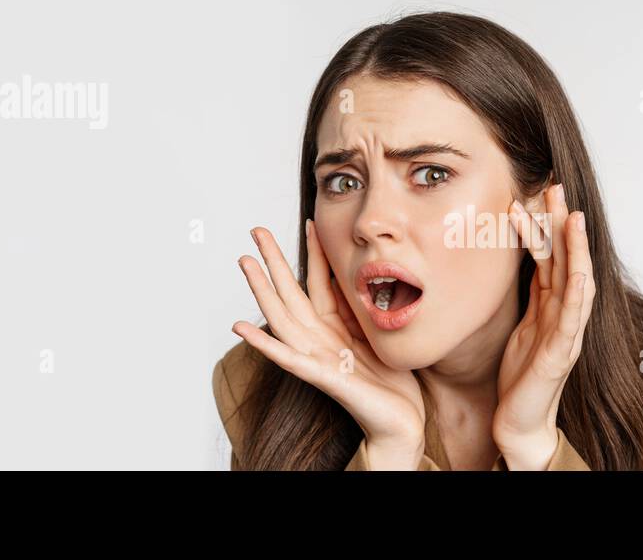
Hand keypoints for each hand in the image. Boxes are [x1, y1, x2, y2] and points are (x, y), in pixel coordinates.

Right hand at [232, 221, 425, 469]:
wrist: (400, 421)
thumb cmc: (390, 383)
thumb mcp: (377, 335)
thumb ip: (362, 309)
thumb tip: (359, 276)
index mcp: (334, 327)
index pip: (318, 282)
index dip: (313, 251)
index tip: (309, 221)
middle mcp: (319, 339)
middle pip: (290, 292)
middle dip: (274, 261)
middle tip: (256, 229)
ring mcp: (316, 358)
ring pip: (281, 317)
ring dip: (261, 290)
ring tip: (244, 263)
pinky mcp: (321, 378)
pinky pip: (287, 358)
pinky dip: (263, 343)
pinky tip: (241, 328)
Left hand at [493, 184, 595, 469]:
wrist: (519, 421)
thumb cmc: (521, 376)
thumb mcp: (522, 324)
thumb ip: (529, 294)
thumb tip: (520, 259)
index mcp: (551, 306)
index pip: (550, 257)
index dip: (545, 226)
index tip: (535, 195)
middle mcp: (565, 314)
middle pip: (566, 260)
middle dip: (561, 224)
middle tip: (553, 188)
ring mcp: (567, 332)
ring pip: (575, 282)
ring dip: (575, 250)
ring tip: (571, 218)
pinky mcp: (562, 354)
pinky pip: (573, 320)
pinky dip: (578, 294)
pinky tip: (579, 273)